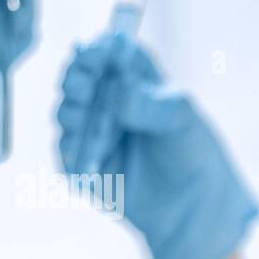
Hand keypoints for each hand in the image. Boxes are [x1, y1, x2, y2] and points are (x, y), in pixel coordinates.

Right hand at [56, 33, 258, 258]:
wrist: (192, 208)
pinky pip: (66, 152)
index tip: (94, 53)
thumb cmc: (193, 154)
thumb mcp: (181, 121)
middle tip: (83, 85)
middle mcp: (109, 101)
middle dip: (76, 78)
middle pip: (80, 79)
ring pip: (67, 112)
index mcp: (135, 79)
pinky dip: (68, 148)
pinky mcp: (83, 163)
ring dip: (69, 111)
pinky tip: (78, 149)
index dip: (98, 50)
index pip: (109, 54)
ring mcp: (93, 131)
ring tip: (80, 115)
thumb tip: (118, 95)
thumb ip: (151, 105)